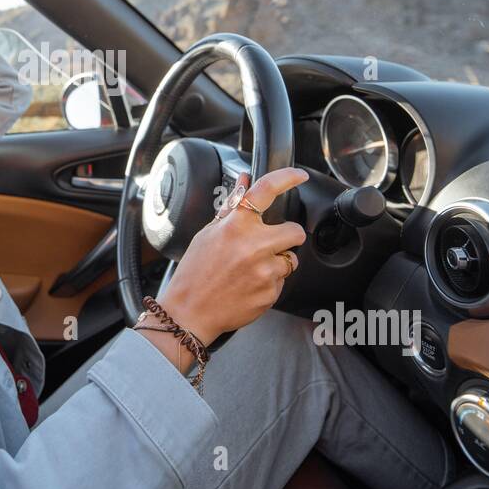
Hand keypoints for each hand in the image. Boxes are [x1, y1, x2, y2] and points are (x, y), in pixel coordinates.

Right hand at [159, 166, 309, 346]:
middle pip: (295, 232)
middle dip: (287, 236)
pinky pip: (281, 282)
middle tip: (270, 243)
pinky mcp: (271, 293)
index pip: (267, 190)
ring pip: (290, 260)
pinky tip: (248, 286)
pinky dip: (269, 283)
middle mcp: (254, 245)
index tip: (298, 176)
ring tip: (251, 271)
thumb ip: (231, 207)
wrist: (190, 312)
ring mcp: (265, 271)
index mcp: (236, 226)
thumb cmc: (195, 272)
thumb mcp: (207, 234)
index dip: (287, 178)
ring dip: (277, 263)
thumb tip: (244, 181)